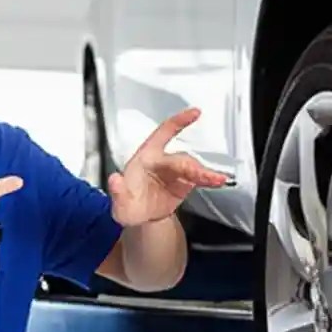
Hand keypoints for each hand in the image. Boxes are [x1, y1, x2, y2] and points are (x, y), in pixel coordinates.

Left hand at [108, 108, 229, 227]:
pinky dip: (210, 179)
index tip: (195, 113)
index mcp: (144, 157)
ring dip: (205, 174)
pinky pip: (200, 178)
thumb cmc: (127, 206)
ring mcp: (175, 171)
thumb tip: (114, 179)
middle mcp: (162, 160)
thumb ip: (116, 191)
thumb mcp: (118, 202)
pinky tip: (218, 182)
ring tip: (215, 180)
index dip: (179, 121)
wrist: (141, 218)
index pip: (163, 133)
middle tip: (200, 175)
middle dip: (191, 167)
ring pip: (193, 168)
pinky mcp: (186, 182)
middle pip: (180, 159)